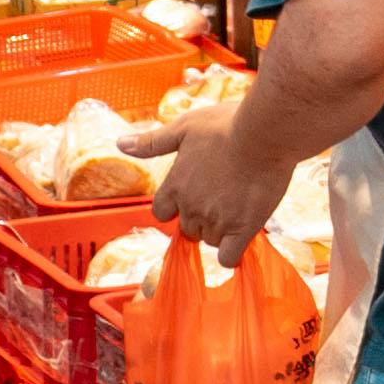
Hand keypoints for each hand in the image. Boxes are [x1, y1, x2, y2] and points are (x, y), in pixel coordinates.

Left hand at [147, 116, 278, 255]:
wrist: (264, 133)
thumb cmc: (226, 125)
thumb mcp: (185, 127)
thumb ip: (152, 142)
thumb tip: (119, 144)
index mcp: (174, 186)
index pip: (162, 213)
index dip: (176, 207)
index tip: (195, 195)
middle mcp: (191, 207)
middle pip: (189, 229)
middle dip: (202, 218)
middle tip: (224, 197)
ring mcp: (216, 220)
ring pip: (210, 240)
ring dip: (221, 230)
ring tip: (239, 207)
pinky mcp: (242, 229)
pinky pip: (229, 257)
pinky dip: (233, 253)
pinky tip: (242, 237)